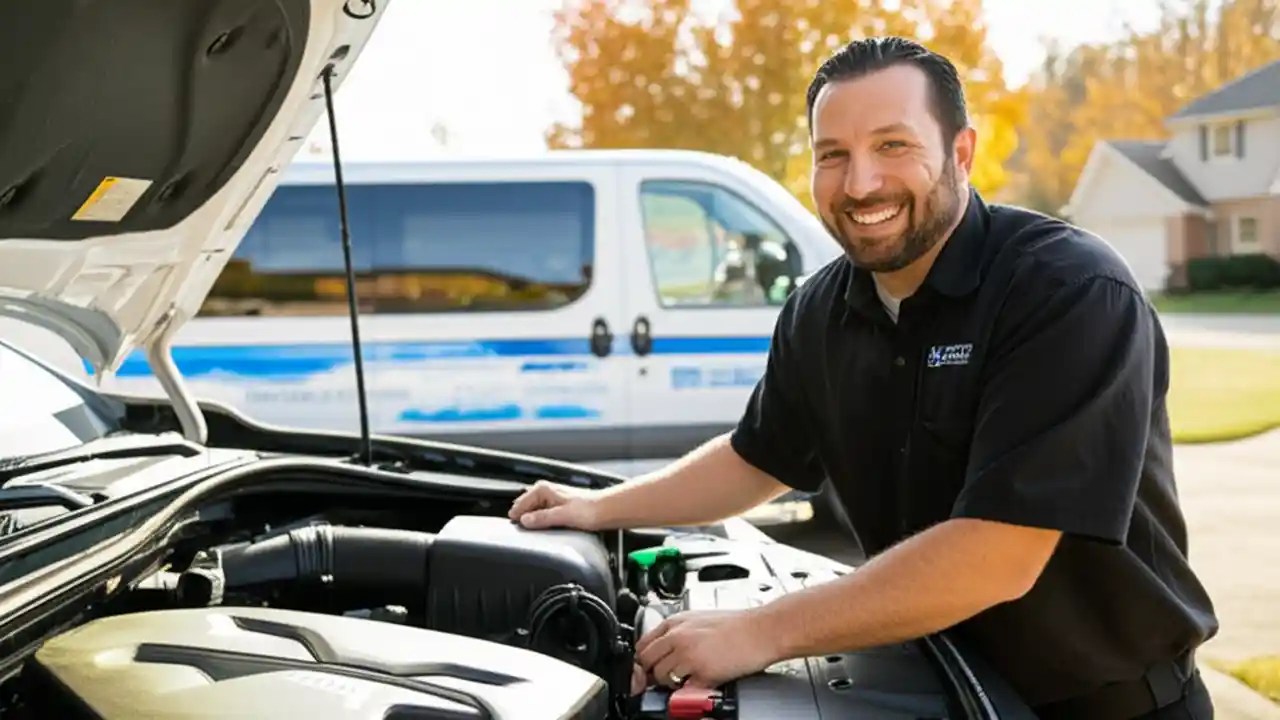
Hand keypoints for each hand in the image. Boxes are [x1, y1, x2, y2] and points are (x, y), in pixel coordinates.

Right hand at [507, 480, 601, 530]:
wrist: (606, 510)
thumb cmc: (590, 510)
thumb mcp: (562, 516)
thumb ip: (542, 518)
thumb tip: (525, 521)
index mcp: (543, 489)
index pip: (520, 504)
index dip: (516, 517)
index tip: (513, 528)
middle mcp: (546, 491)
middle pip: (526, 507)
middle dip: (523, 518)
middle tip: (522, 532)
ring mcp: (552, 498)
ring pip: (534, 511)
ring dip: (533, 520)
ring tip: (534, 531)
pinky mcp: (558, 507)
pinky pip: (543, 514)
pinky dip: (541, 521)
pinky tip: (545, 529)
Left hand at [635, 609, 778, 689]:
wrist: (762, 629)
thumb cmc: (737, 625)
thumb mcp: (699, 620)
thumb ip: (677, 633)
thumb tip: (663, 650)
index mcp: (675, 622)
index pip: (643, 645)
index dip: (645, 660)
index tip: (650, 667)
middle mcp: (678, 637)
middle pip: (647, 662)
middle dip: (654, 672)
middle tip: (668, 676)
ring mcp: (689, 655)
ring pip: (662, 677)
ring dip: (672, 682)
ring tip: (689, 677)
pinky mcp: (703, 672)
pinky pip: (684, 689)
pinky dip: (690, 690)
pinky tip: (702, 681)